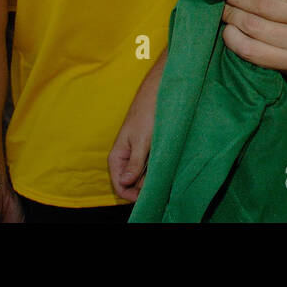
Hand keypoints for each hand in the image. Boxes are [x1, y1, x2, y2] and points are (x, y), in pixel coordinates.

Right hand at [109, 63, 161, 202]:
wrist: (159, 91)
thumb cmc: (148, 113)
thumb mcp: (142, 140)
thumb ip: (135, 163)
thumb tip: (125, 183)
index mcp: (117, 156)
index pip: (120, 185)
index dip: (132, 194)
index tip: (150, 195)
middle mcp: (126, 157)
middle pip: (132, 182)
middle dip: (145, 186)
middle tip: (162, 182)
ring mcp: (137, 152)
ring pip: (143, 174)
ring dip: (153, 177)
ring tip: (167, 172)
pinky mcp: (148, 147)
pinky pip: (150, 164)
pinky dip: (158, 168)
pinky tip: (168, 164)